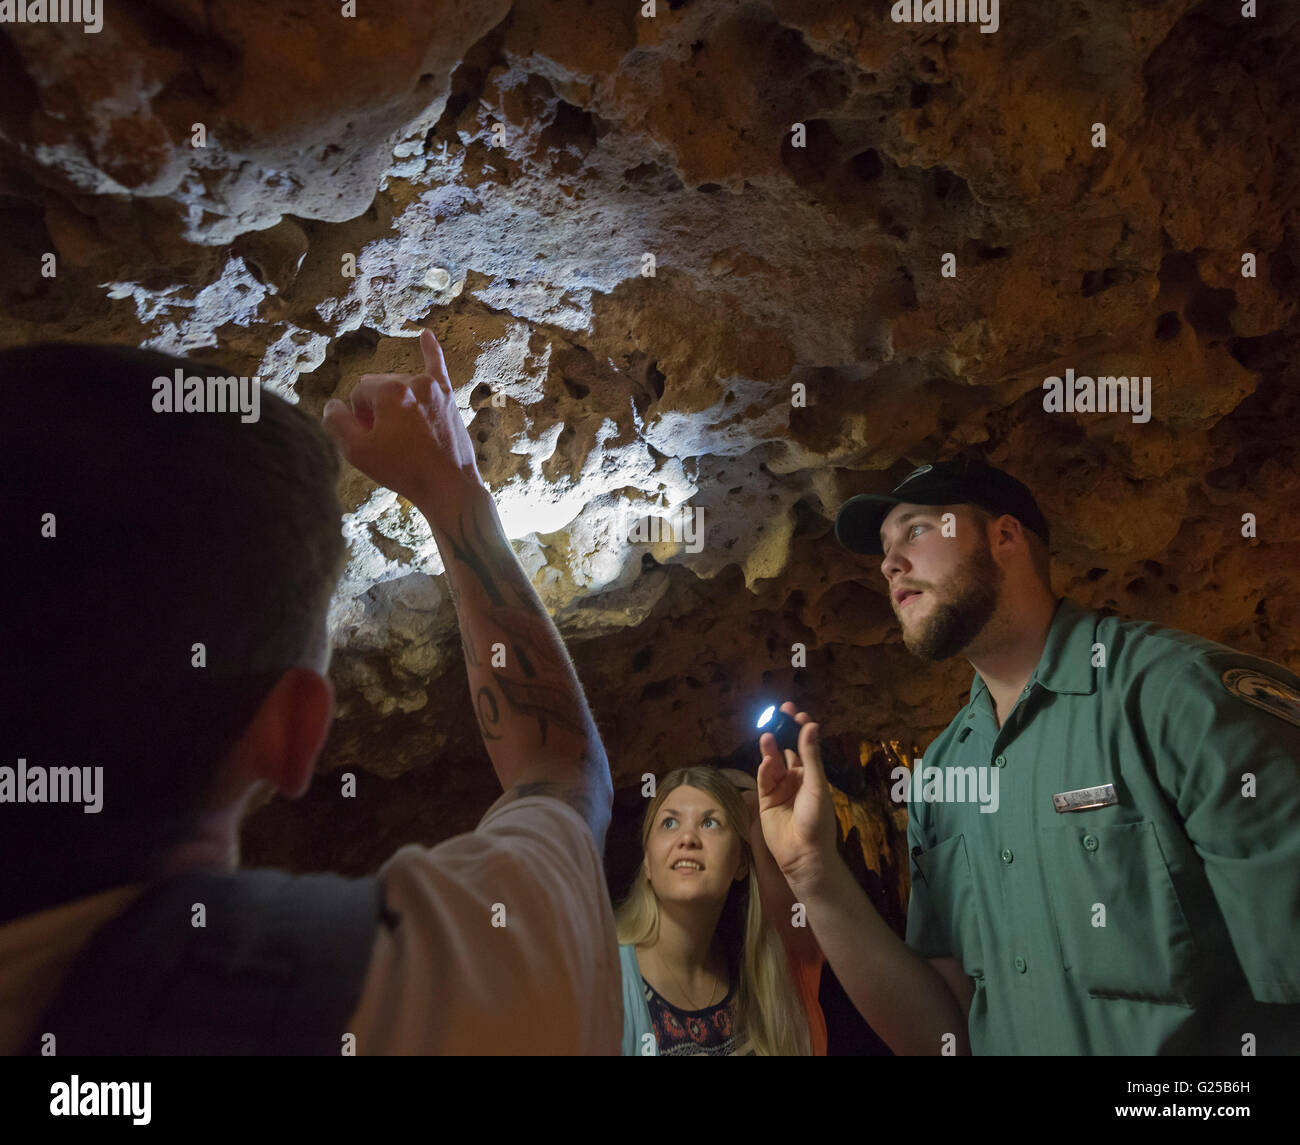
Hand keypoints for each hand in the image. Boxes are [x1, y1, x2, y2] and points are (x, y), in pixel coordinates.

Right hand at [322, 329, 481, 508]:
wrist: (448, 485)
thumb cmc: (403, 469)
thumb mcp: (357, 451)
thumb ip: (337, 423)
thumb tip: (332, 406)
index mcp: (389, 390)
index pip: (358, 393)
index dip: (359, 418)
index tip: (371, 439)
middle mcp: (413, 382)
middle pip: (380, 388)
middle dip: (376, 409)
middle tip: (387, 441)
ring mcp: (434, 389)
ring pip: (400, 387)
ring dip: (394, 403)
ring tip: (402, 434)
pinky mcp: (448, 399)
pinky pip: (437, 367)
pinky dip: (431, 351)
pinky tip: (427, 334)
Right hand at [756, 702, 837, 892]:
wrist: (804, 852)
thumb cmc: (817, 819)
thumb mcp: (816, 784)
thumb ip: (810, 755)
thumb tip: (810, 725)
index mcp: (811, 774)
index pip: (804, 745)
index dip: (800, 728)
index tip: (795, 712)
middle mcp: (794, 778)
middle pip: (785, 749)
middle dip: (782, 731)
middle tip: (777, 713)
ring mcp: (779, 788)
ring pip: (772, 762)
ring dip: (770, 749)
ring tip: (767, 735)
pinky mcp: (765, 799)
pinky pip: (764, 779)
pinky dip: (764, 769)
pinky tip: (766, 762)